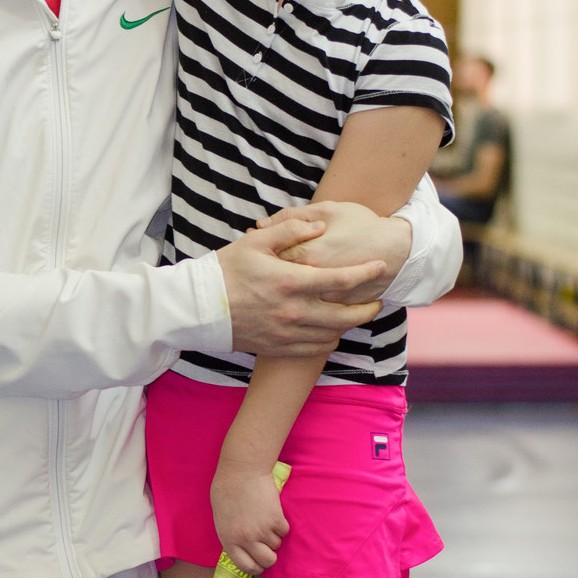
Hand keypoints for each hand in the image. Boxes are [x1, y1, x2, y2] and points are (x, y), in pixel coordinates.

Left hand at [211, 463, 288, 575]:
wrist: (241, 471)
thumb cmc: (227, 489)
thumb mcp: (222, 518)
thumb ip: (232, 535)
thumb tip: (244, 548)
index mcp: (229, 539)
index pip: (245, 566)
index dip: (255, 568)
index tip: (259, 564)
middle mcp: (246, 539)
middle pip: (267, 561)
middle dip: (270, 556)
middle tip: (268, 547)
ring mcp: (262, 530)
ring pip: (277, 544)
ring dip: (274, 535)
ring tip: (265, 519)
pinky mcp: (276, 519)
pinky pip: (284, 531)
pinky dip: (281, 524)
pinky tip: (272, 512)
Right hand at [217, 220, 383, 355]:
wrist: (198, 308)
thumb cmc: (225, 270)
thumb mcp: (255, 241)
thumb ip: (290, 229)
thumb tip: (319, 227)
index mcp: (290, 282)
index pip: (340, 279)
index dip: (365, 273)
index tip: (380, 267)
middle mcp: (293, 312)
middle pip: (345, 316)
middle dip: (367, 309)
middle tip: (377, 301)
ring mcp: (286, 333)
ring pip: (332, 334)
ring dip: (349, 325)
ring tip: (356, 314)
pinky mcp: (277, 348)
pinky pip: (314, 350)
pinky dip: (328, 341)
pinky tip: (331, 331)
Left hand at [260, 201, 411, 302]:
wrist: (399, 249)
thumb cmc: (362, 224)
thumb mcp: (327, 210)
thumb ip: (292, 216)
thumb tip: (261, 223)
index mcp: (306, 252)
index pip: (269, 260)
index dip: (260, 258)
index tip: (259, 256)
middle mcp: (313, 280)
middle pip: (276, 286)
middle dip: (267, 282)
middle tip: (266, 277)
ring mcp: (326, 299)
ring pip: (294, 304)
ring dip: (282, 300)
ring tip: (278, 293)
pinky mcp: (337, 312)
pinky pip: (313, 315)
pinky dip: (303, 312)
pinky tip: (300, 305)